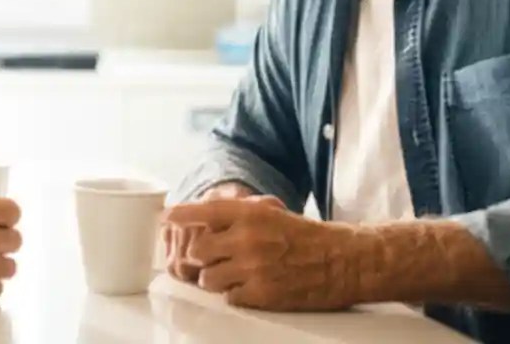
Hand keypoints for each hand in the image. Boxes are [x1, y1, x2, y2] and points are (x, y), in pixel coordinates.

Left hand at [165, 197, 361, 310]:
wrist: (344, 261)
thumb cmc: (307, 236)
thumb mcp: (272, 213)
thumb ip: (238, 217)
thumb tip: (202, 221)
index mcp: (251, 214)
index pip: (203, 211)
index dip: (180, 215)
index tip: (165, 218)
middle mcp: (248, 239)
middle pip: (197, 251)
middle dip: (200, 257)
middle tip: (210, 259)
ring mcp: (254, 268)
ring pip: (207, 278)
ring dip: (214, 278)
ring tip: (233, 275)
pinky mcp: (262, 294)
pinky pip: (229, 297)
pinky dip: (235, 294)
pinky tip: (250, 287)